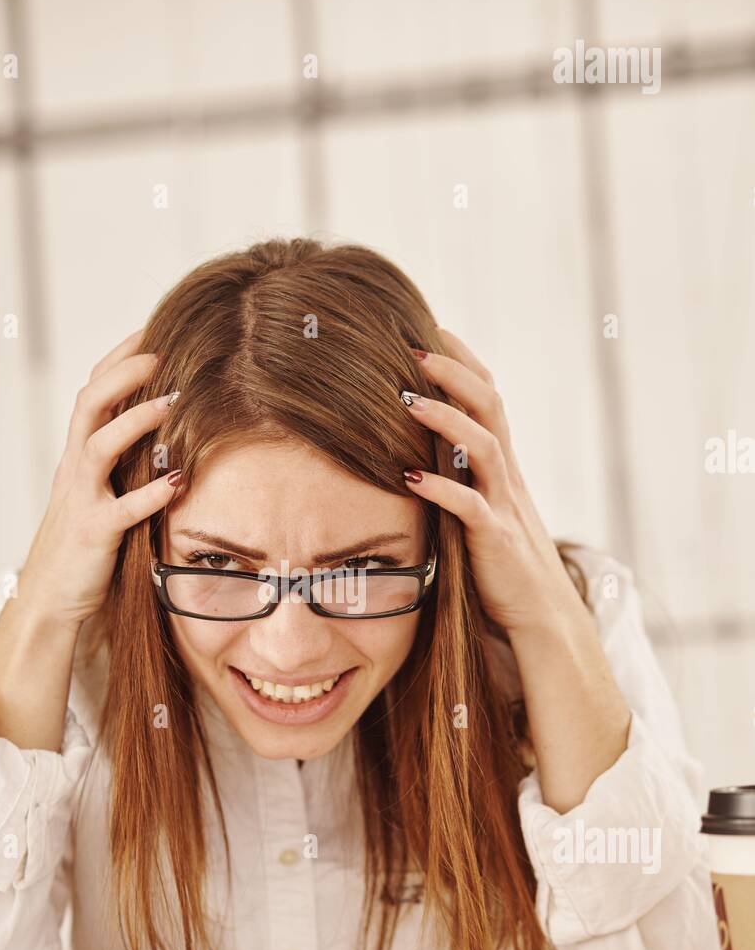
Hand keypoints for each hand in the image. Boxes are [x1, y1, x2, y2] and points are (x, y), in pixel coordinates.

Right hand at [17, 329, 181, 627]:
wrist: (50, 599)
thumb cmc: (82, 546)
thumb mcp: (100, 495)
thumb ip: (122, 464)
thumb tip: (164, 432)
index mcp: (78, 457)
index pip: (92, 393)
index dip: (118, 360)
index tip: (150, 331)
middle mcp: (75, 470)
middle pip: (89, 405)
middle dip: (122, 374)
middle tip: (160, 354)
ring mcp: (82, 500)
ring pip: (99, 447)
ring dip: (135, 422)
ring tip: (171, 403)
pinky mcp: (93, 534)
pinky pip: (121, 510)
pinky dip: (149, 495)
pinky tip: (178, 482)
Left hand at [402, 327, 581, 635]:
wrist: (542, 617)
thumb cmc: (503, 569)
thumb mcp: (482, 515)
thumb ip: (460, 484)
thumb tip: (417, 458)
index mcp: (503, 468)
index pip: (489, 399)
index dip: (465, 363)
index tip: (434, 331)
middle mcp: (507, 478)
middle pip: (489, 406)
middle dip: (455, 372)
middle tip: (415, 346)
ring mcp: (504, 506)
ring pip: (483, 446)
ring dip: (445, 418)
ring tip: (407, 398)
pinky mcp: (495, 540)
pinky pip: (469, 507)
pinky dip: (439, 489)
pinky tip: (407, 477)